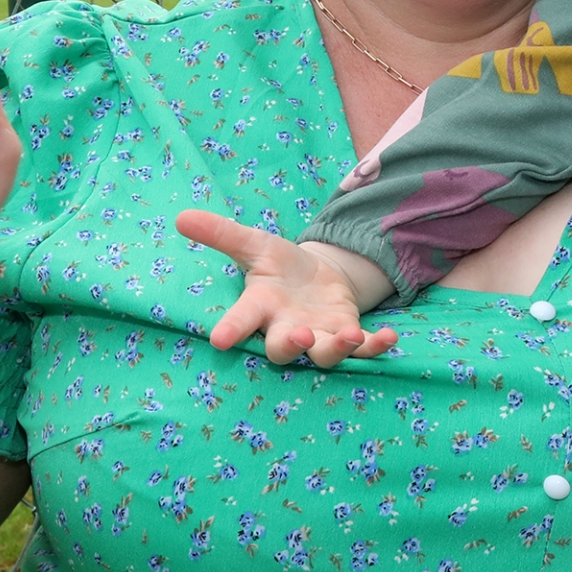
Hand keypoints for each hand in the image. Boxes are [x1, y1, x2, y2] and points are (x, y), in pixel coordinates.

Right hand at [178, 211, 399, 366]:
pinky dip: (376, 346)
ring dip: (336, 349)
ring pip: (323, 354)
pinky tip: (390, 336)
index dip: (231, 330)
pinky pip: (363, 348)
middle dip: (289, 346)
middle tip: (296, 337)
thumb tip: (181, 216)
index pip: (241, 321)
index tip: (219, 340)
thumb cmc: (280, 268)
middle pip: (283, 348)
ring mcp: (318, 336)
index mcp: (260, 307)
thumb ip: (222, 234)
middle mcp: (287, 328)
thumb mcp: (255, 244)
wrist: (317, 280)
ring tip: (349, 336)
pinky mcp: (346, 334)